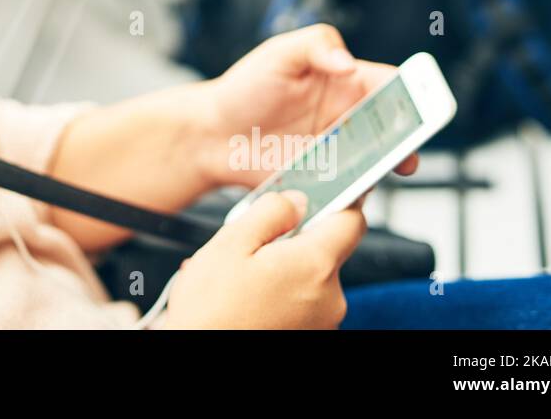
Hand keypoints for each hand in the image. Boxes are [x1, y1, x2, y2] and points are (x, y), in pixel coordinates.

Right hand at [162, 189, 363, 328]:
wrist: (198, 353)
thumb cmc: (210, 312)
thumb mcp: (230, 243)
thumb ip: (271, 212)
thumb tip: (296, 200)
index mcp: (314, 265)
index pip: (352, 219)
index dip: (336, 201)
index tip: (317, 198)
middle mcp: (330, 297)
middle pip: (325, 250)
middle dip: (292, 242)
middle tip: (252, 248)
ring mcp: (323, 323)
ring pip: (310, 278)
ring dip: (282, 271)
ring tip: (241, 280)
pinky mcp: (310, 336)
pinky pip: (302, 304)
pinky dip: (280, 295)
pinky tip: (247, 300)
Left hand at [198, 24, 419, 188]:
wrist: (211, 135)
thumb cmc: (246, 87)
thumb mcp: (279, 53)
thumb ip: (316, 45)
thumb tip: (348, 63)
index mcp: (348, 81)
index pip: (392, 84)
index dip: (412, 91)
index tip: (423, 103)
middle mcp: (351, 117)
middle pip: (397, 128)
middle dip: (410, 138)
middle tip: (408, 147)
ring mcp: (341, 152)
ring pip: (380, 162)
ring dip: (386, 168)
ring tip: (380, 171)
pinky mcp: (326, 181)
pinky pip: (353, 188)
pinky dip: (358, 192)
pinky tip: (350, 191)